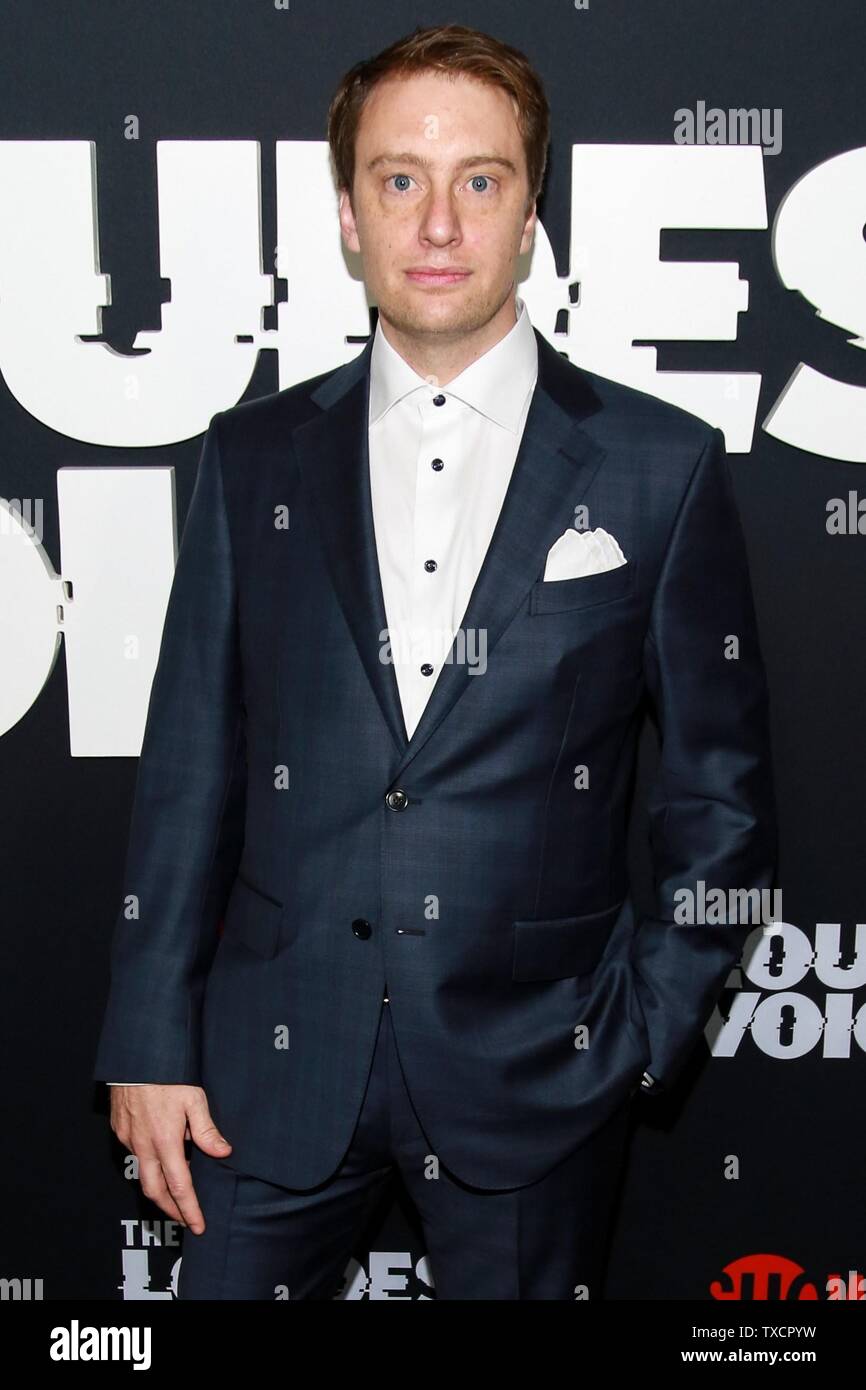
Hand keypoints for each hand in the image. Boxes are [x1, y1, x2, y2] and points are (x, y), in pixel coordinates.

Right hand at [109, 1084, 231, 1233]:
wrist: (135, 1057)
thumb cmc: (167, 1074)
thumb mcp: (194, 1098)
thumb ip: (206, 1130)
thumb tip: (223, 1153)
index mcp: (165, 1141)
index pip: (180, 1187)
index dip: (189, 1210)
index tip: (198, 1226)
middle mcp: (144, 1145)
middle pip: (155, 1191)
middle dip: (171, 1210)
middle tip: (185, 1219)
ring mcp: (129, 1139)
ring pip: (143, 1175)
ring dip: (159, 1189)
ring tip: (176, 1195)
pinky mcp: (120, 1130)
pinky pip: (135, 1155)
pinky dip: (149, 1165)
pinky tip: (160, 1159)